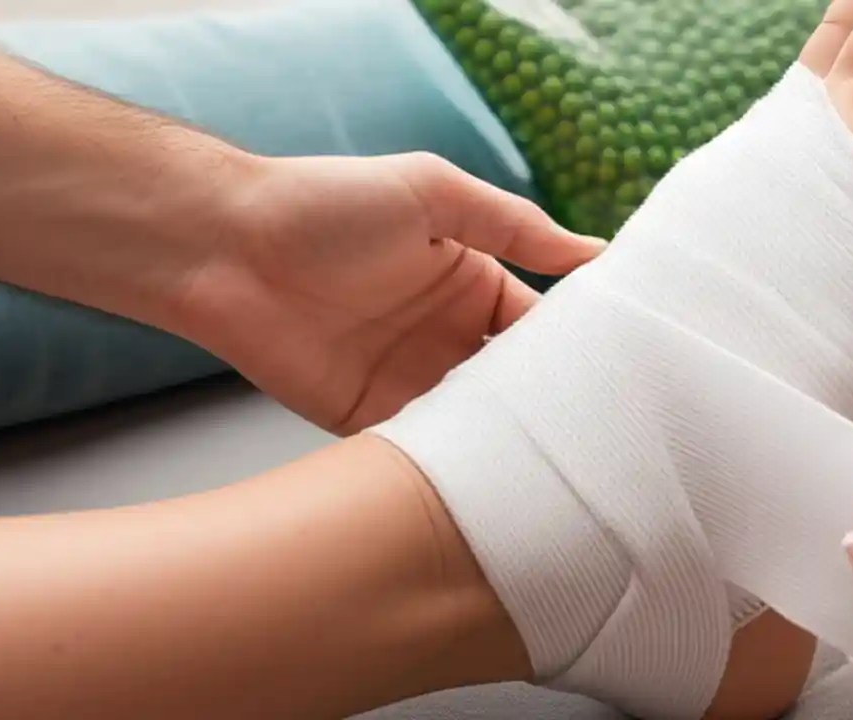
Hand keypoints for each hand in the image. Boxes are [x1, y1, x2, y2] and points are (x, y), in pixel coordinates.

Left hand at [180, 152, 604, 432]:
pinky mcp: (372, 421)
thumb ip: (514, 224)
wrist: (228, 248)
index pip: (541, 324)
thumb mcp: (434, 193)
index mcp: (470, 284)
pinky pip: (429, 450)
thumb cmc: (329, 204)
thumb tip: (595, 251)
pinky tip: (496, 478)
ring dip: (515, 441)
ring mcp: (412, 382)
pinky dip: (461, 465)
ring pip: (483, 424)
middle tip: (607, 432)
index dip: (579, 347)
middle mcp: (449, 338)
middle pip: (520, 382)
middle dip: (556, 404)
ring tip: (568, 466)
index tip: (624, 371)